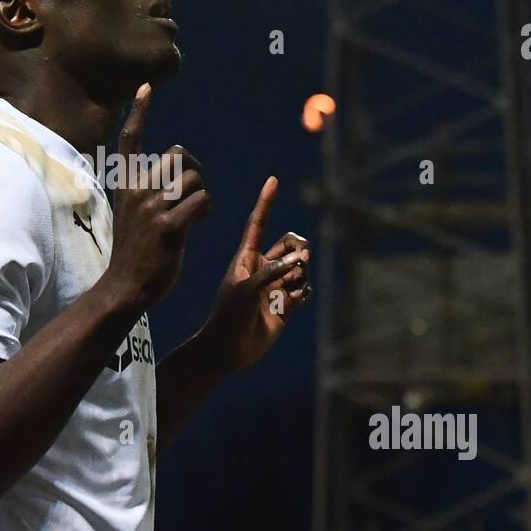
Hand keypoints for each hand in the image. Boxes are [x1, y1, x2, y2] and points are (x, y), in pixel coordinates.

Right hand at [100, 84, 210, 309]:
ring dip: (202, 192)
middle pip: (177, 156)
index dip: (140, 112)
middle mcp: (136, 192)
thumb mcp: (132, 214)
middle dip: (194, 167)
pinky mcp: (168, 228)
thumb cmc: (135, 251)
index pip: (131, 141)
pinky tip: (198, 222)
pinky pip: (201, 201)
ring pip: (192, 178)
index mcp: (126, 186)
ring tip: (196, 212)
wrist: (126, 287)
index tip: (145, 88)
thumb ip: (147, 190)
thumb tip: (175, 169)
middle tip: (195, 190)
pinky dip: (205, 209)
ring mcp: (151, 209)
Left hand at [195, 176, 310, 372]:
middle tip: (300, 260)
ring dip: (300, 274)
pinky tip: (289, 305)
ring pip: (300, 268)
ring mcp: (275, 286)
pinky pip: (304, 290)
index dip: (266, 202)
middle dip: (300, 248)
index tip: (273, 180)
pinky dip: (302, 294)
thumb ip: (272, 273)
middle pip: (291, 243)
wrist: (226, 350)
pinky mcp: (285, 305)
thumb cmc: (227, 317)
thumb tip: (299, 261)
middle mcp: (262, 268)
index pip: (259, 223)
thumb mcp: (245, 290)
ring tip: (287, 292)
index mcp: (247, 257)